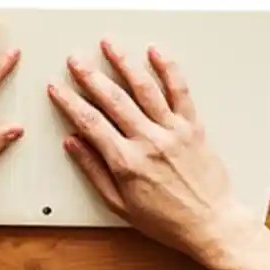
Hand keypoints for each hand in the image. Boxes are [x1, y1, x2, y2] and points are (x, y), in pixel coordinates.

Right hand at [48, 42, 269, 269]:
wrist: (211, 225)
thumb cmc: (168, 220)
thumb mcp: (120, 204)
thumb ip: (93, 170)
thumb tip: (73, 143)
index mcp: (127, 162)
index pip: (90, 122)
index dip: (69, 101)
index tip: (57, 88)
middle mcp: (149, 141)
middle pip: (113, 99)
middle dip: (89, 75)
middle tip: (75, 59)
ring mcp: (172, 131)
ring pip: (144, 87)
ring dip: (123, 62)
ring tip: (109, 45)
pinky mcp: (193, 126)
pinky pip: (180, 91)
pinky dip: (168, 69)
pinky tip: (156, 53)